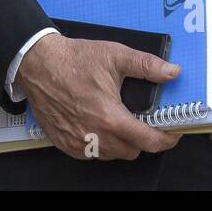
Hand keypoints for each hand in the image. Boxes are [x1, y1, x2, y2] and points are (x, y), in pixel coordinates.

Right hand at [14, 32, 181, 160]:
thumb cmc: (74, 59)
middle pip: (132, 152)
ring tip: (118, 122)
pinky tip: (97, 125)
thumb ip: (147, 65)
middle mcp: (95, 136)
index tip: (171, 132)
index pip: (149, 142)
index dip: (166, 139)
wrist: (38, 64)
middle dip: (141, 139)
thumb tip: (173, 72)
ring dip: (120, 144)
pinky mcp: (64, 144)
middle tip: (141, 121)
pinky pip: (90, 154)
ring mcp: (78, 142)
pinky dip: (99, 145)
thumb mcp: (115, 55)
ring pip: (111, 155)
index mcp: (111, 118)